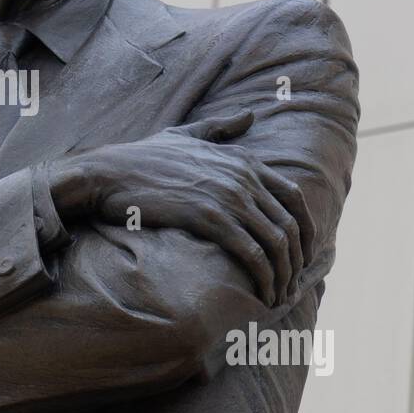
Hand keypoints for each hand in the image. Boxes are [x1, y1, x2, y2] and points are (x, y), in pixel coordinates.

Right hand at [48, 112, 314, 307]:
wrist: (108, 173)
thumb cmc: (141, 157)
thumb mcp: (186, 134)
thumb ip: (221, 128)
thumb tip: (249, 115)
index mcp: (243, 160)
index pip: (294, 196)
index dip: (305, 229)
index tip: (302, 255)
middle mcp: (242, 176)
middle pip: (290, 224)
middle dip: (297, 260)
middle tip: (293, 285)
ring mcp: (228, 196)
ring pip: (276, 243)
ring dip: (283, 275)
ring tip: (278, 297)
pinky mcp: (209, 218)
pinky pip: (252, 253)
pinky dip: (264, 277)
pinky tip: (262, 294)